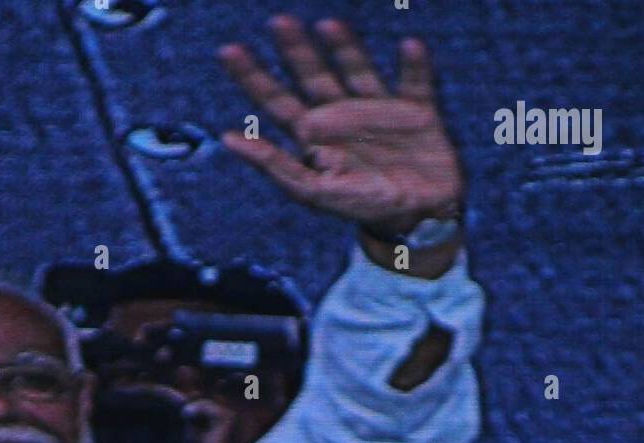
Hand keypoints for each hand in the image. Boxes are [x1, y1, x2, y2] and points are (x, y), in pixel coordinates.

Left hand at [218, 16, 462, 231]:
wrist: (416, 219)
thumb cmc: (360, 207)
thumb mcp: (312, 191)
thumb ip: (273, 164)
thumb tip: (227, 138)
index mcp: (314, 134)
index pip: (277, 100)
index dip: (253, 76)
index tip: (229, 51)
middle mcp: (341, 114)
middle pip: (312, 75)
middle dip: (294, 51)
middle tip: (279, 23)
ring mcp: (378, 108)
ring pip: (357, 68)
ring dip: (344, 48)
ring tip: (328, 26)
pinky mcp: (416, 110)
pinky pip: (416, 82)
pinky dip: (414, 67)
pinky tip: (410, 49)